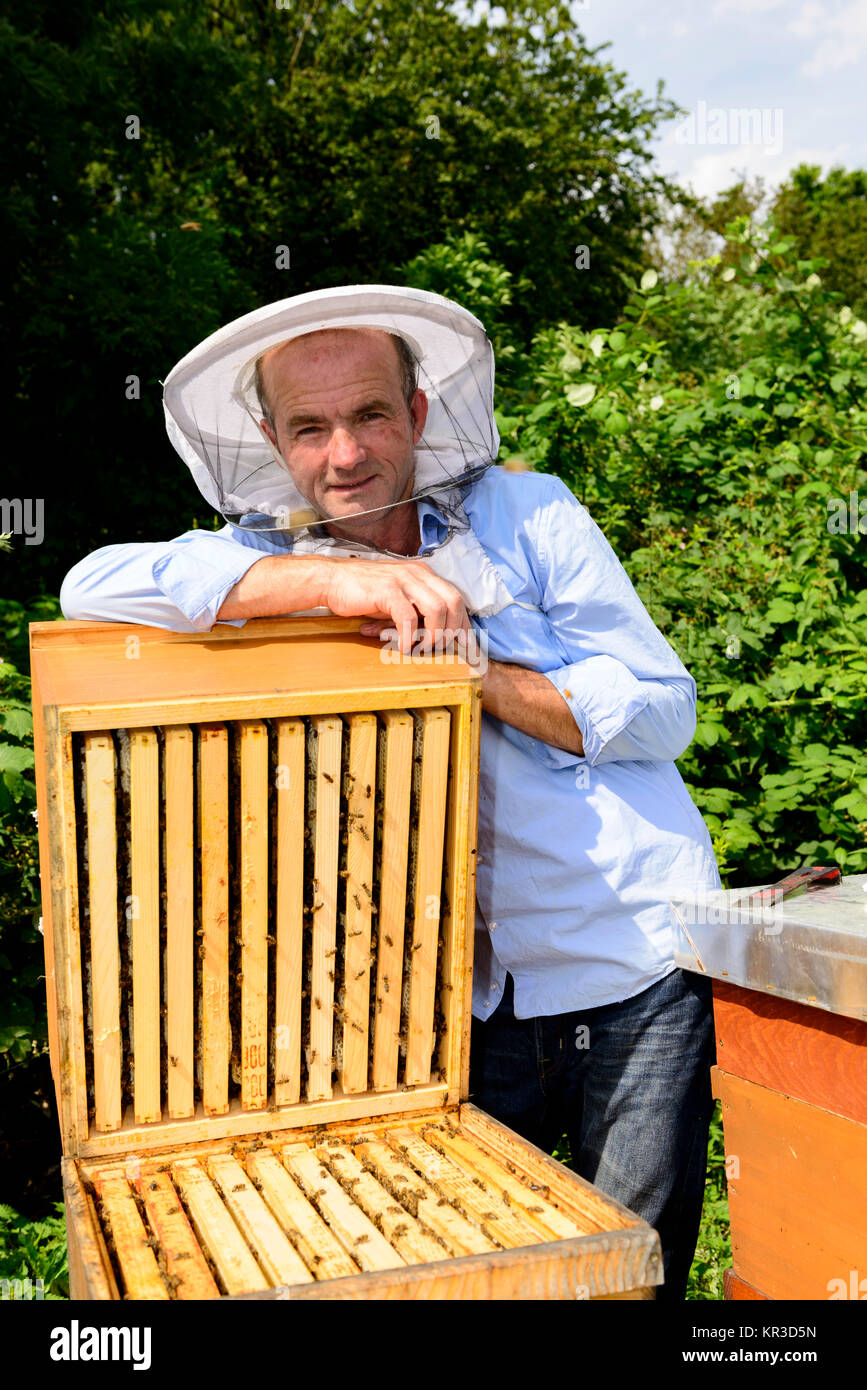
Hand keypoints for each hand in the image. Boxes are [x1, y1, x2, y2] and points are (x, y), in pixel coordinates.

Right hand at [323, 557, 471, 653]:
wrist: (332, 580)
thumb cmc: (363, 592)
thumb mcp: (396, 599)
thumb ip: (415, 613)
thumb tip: (434, 638)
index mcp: (423, 574)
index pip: (455, 597)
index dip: (464, 623)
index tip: (467, 644)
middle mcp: (417, 573)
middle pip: (453, 601)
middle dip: (453, 630)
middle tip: (443, 649)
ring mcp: (402, 579)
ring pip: (436, 608)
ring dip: (433, 634)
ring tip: (423, 649)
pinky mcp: (386, 589)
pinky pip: (407, 616)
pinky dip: (410, 636)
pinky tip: (404, 647)